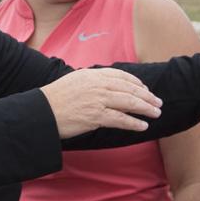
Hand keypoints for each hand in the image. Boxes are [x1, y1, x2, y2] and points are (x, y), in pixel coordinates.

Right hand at [40, 67, 161, 139]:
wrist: (41, 112)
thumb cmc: (54, 99)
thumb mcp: (73, 81)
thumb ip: (90, 82)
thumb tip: (104, 86)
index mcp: (92, 74)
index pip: (121, 76)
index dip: (136, 83)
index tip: (145, 89)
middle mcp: (97, 85)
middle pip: (129, 89)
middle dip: (147, 96)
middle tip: (158, 103)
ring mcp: (98, 100)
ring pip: (129, 103)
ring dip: (145, 108)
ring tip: (156, 113)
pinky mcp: (96, 116)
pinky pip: (121, 119)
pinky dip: (134, 123)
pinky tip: (143, 126)